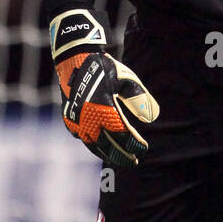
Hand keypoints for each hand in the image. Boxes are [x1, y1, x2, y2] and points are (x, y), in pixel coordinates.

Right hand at [50, 10, 158, 167]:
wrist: (74, 59)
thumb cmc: (104, 68)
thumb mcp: (126, 79)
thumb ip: (139, 98)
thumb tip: (152, 118)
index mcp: (105, 109)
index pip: (123, 135)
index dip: (134, 145)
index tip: (143, 149)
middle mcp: (90, 118)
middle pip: (109, 145)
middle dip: (122, 156)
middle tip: (133, 162)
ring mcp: (78, 120)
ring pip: (93, 145)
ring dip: (107, 154)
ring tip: (117, 160)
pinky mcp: (69, 118)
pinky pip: (81, 137)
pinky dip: (92, 144)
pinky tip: (99, 146)